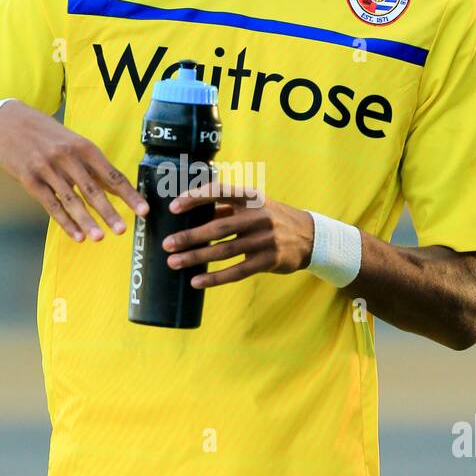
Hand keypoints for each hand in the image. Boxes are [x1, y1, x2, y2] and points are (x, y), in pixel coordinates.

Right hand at [0, 101, 148, 240]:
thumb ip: (92, 165)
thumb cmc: (46, 134)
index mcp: (83, 147)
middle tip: (122, 230)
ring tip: (99, 238)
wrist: (7, 122)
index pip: (111, 174)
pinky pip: (51, 205)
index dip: (128, 194)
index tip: (143, 210)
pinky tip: (77, 235)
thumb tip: (117, 187)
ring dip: (86, 221)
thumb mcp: (72, 141)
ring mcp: (47, 168)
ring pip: (71, 200)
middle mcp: (67, 157)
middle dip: (108, 212)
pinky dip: (65, 222)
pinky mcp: (30, 180)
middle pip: (92, 189)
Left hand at [162, 183, 314, 287]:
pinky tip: (196, 282)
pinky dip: (215, 278)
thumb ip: (226, 208)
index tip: (174, 207)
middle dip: (190, 237)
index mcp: (252, 197)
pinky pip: (237, 271)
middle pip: (218, 228)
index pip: (220, 192)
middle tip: (167, 244)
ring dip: (196, 258)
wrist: (309, 236)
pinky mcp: (269, 261)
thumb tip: (190, 213)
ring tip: (174, 263)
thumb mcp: (254, 206)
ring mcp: (265, 240)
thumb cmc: (271, 218)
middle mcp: (259, 216)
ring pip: (224, 252)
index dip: (196, 198)